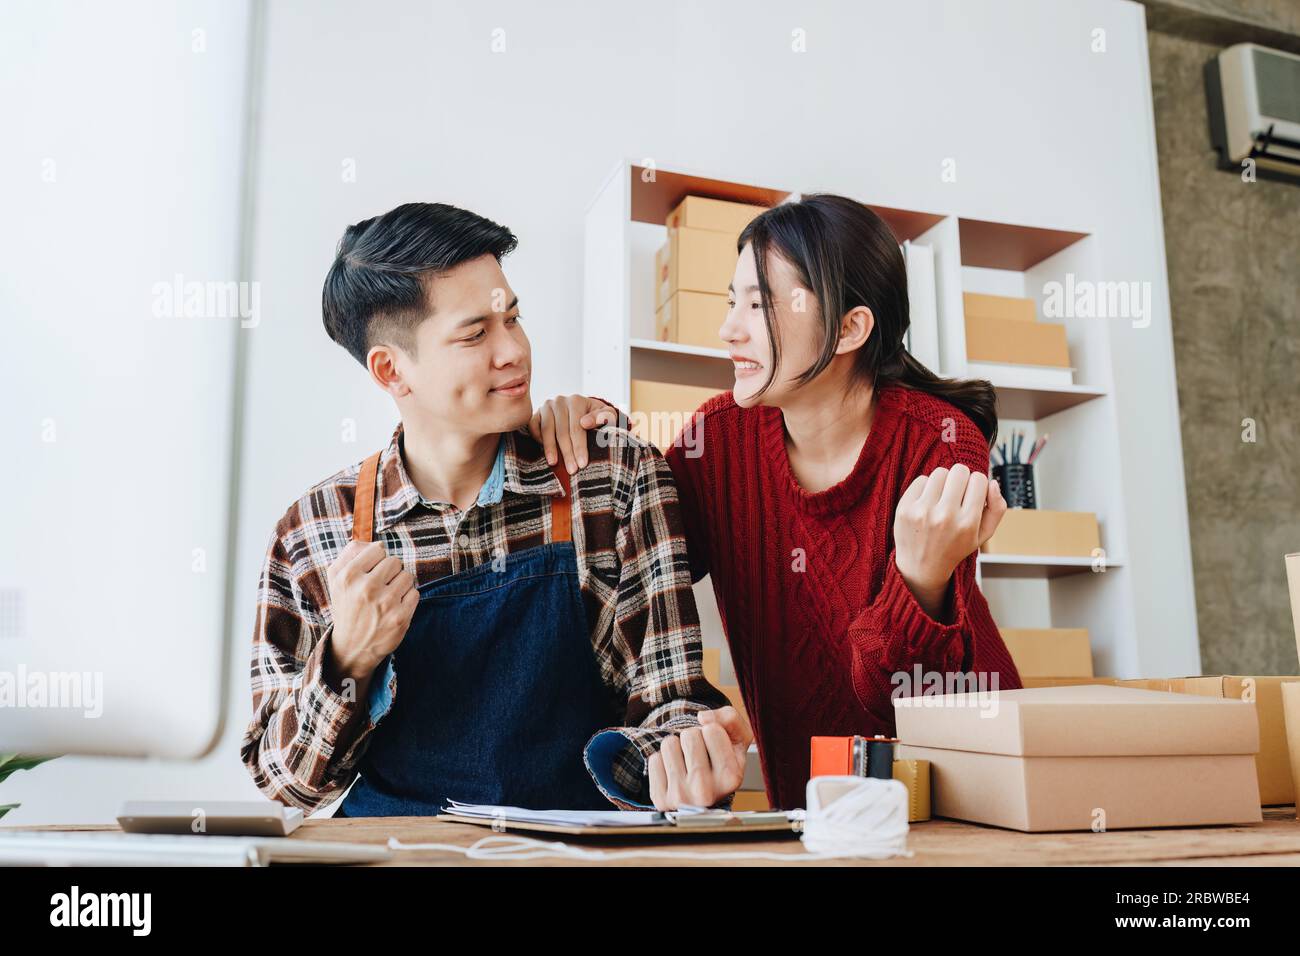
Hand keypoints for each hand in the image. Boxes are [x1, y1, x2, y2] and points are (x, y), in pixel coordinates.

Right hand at [325, 540, 418, 681]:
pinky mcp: (400, 617)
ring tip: (387, 599)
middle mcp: (365, 588)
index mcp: (348, 576)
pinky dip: (407, 600)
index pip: (378, 549)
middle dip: (390, 573)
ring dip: (400, 586)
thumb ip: (351, 553)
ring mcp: (385, 603)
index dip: (377, 561)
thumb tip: (376, 544)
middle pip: (395, 561)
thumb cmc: (347, 607)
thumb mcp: (336, 579)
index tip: (370, 574)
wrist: (352, 647)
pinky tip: (394, 609)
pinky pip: (415, 593)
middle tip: (379, 588)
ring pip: (407, 576)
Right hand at [527, 394, 617, 474]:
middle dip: (567, 453)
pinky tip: (545, 451)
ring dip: (550, 448)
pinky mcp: (537, 412)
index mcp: (577, 401)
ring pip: (547, 430)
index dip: (579, 447)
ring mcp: (547, 406)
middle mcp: (560, 401)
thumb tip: (585, 423)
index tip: (582, 464)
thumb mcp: (606, 415)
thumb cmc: (596, 417)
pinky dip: (537, 438)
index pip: (577, 428)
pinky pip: (533, 427)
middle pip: (562, 431)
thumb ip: (604, 417)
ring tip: (554, 464)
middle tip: (571, 470)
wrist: (582, 410)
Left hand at [647, 706, 751, 809]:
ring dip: (676, 746)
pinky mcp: (661, 799)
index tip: (715, 746)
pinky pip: (654, 760)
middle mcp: (706, 792)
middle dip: (693, 737)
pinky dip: (663, 761)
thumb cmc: (722, 764)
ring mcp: (681, 797)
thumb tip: (702, 717)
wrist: (704, 798)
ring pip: (669, 744)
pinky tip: (675, 773)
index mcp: (730, 778)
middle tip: (699, 754)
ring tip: (686, 761)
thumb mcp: (738, 740)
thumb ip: (731, 718)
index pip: (712, 730)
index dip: (712, 731)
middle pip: (689, 735)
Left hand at [893, 462, 1005, 611]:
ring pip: (940, 472)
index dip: (977, 484)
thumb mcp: (982, 536)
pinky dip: (926, 487)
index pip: (979, 480)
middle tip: (957, 493)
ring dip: (944, 481)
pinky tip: (927, 502)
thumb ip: (997, 509)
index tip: (972, 494)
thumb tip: (992, 482)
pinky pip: (921, 479)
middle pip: (960, 471)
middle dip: (961, 479)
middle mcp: (945, 516)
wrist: (921, 568)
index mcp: (967, 523)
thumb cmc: (954, 548)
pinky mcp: (905, 508)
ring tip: (942, 498)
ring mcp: (922, 512)